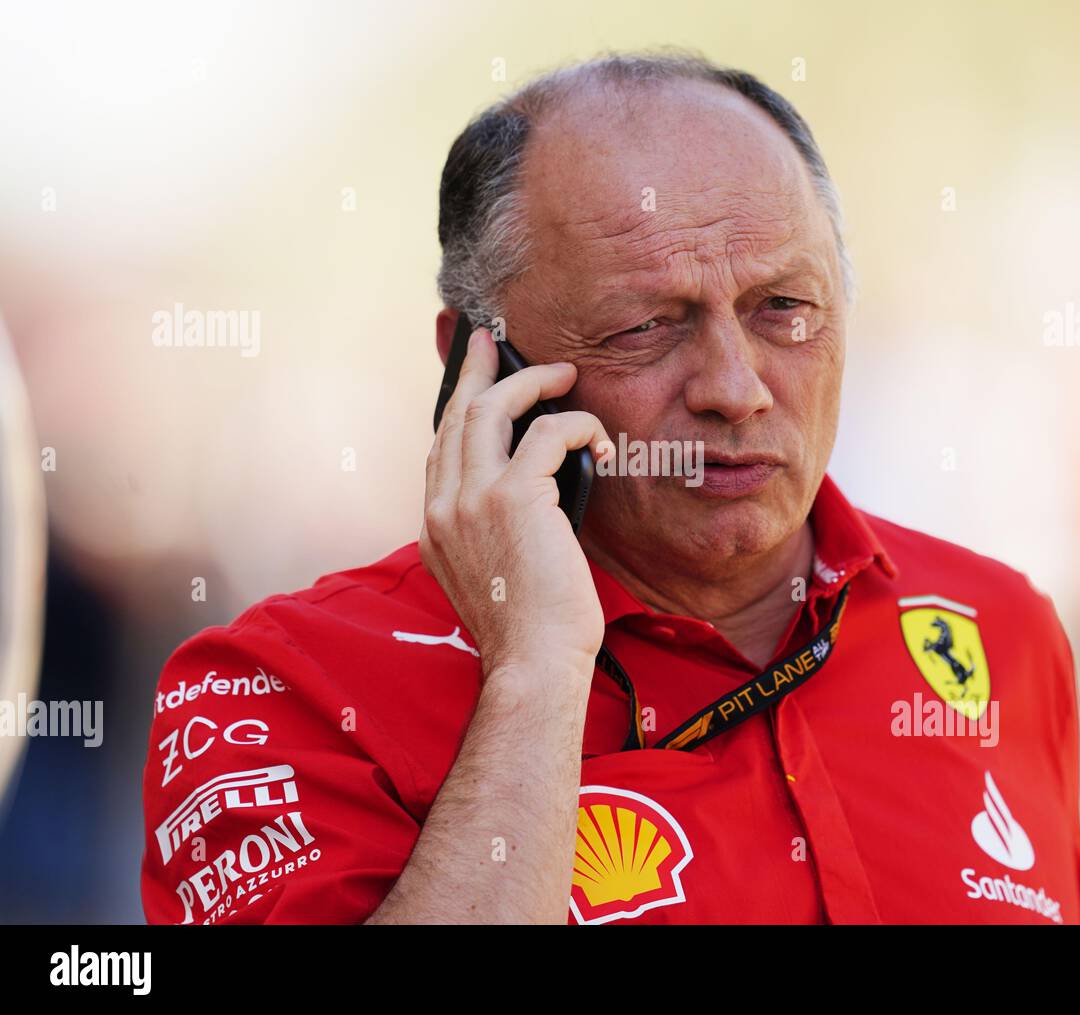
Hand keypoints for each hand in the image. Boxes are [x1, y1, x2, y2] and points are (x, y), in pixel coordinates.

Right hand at [420, 326, 612, 677]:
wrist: (532, 664)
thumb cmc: (529, 629)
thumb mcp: (496, 573)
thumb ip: (495, 530)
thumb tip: (532, 492)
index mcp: (437, 525)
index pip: (440, 447)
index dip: (457, 406)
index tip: (471, 375)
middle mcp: (443, 506)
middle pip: (456, 415)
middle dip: (479, 371)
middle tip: (498, 341)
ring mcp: (471, 500)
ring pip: (490, 411)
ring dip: (530, 385)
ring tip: (564, 375)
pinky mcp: (512, 499)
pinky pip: (545, 434)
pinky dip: (576, 428)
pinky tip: (598, 445)